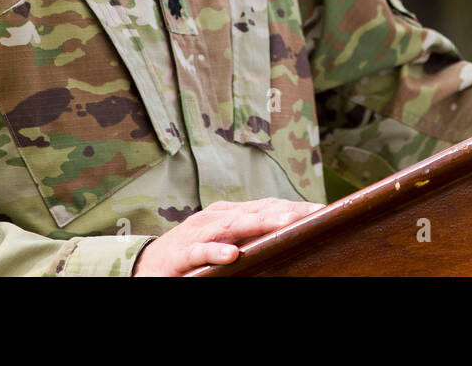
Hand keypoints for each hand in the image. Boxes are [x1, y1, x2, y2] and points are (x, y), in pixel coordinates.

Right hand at [132, 197, 321, 276]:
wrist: (148, 265)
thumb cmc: (193, 252)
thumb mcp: (226, 240)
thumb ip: (252, 236)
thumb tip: (288, 231)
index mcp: (230, 214)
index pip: (268, 206)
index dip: (294, 207)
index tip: (323, 210)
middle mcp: (216, 218)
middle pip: (256, 211)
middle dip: (286, 212)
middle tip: (314, 213)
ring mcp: (199, 234)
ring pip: (233, 226)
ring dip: (259, 224)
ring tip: (285, 224)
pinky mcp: (182, 254)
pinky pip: (200, 252)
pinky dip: (216, 253)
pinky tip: (232, 255)